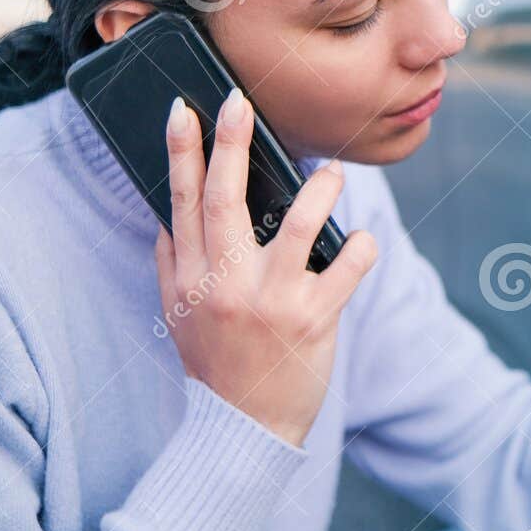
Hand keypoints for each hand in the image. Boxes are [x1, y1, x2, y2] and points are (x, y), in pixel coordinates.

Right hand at [153, 87, 378, 445]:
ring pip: (298, 223)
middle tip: (238, 101)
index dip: (182, 152)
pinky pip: (346, 266)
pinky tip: (364, 241)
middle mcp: (224, 284)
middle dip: (231, 144)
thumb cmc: (216, 366)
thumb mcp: (178, 317)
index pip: (181, 202)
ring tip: (332, 174)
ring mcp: (269, 300)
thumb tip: (166, 217)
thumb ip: (170, 266)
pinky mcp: (312, 319)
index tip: (184, 109)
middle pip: (226, 199)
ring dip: (320, 189)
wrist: (243, 430)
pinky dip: (362, 246)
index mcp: (189, 278)